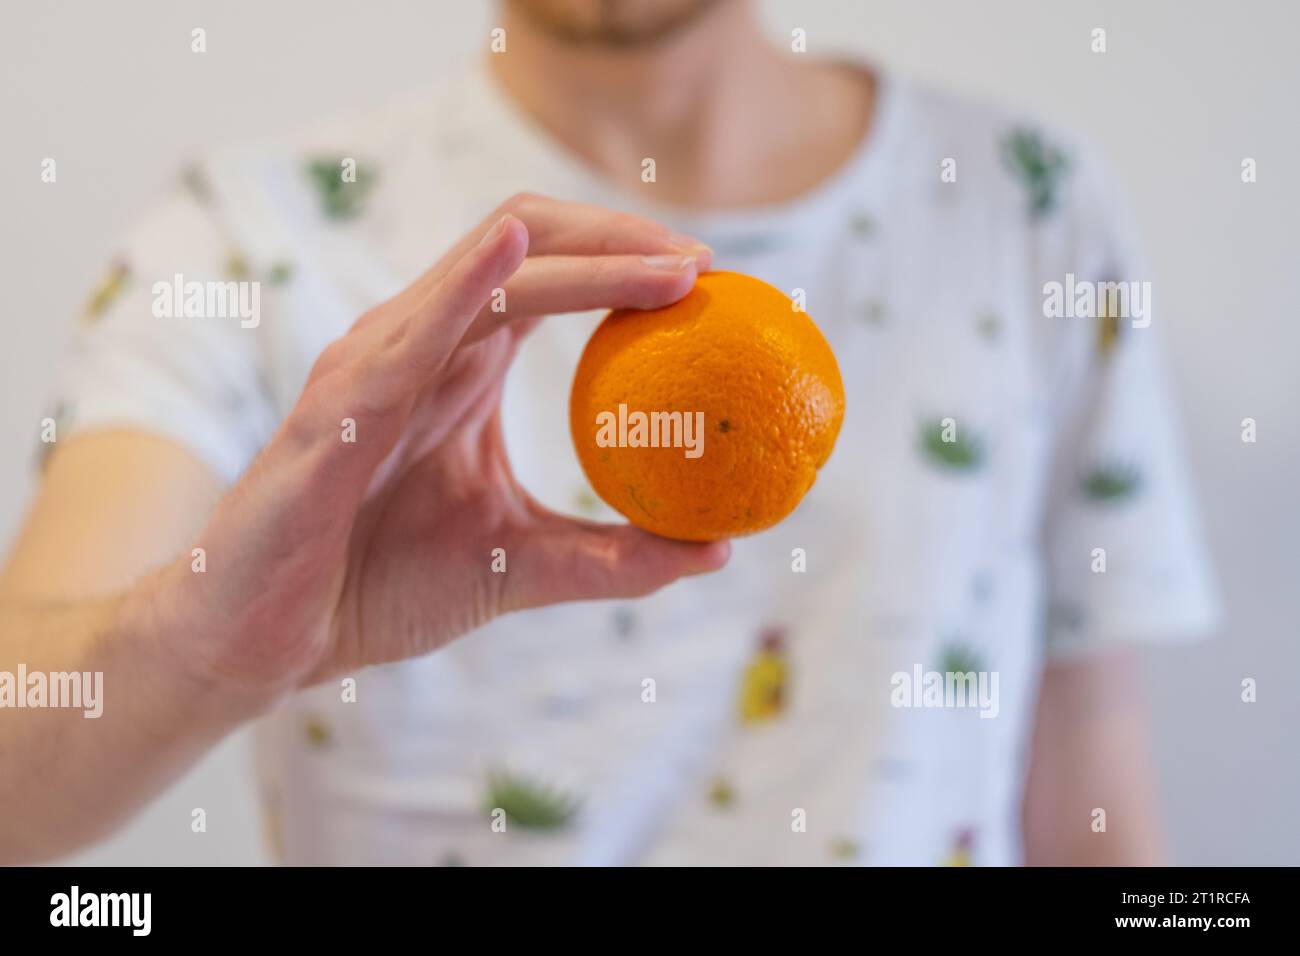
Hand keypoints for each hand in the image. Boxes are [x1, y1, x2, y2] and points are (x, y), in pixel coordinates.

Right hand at [153, 194, 728, 696]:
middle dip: (620, 234)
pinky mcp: (336, 405)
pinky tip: (516, 258)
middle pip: (528, 242)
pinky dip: (464, 287)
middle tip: (704, 264)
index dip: (631, 260)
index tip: (714, 284)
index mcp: (460, 363)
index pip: (553, 275)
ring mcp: (375, 363)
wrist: (273, 639)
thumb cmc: (380, 587)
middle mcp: (420, 342)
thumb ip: (612, 556)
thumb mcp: (522, 569)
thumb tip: (719, 549)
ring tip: (669, 267)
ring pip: (488, 273)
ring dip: (586, 259)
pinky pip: (407, 335)